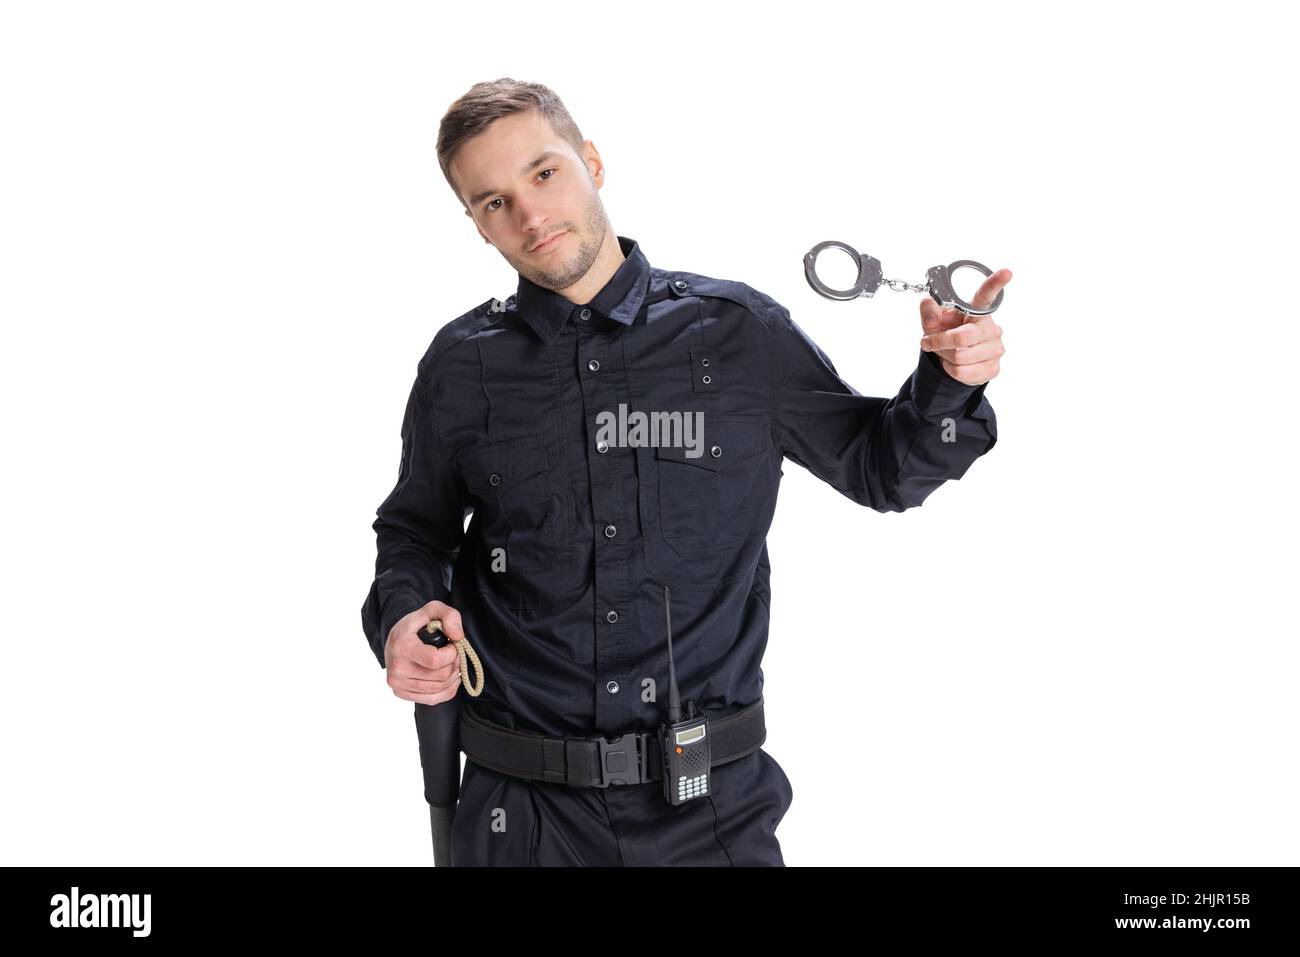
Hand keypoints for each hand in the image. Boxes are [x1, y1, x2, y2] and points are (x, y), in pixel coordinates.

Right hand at [384, 599, 466, 704]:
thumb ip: (448, 616)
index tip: (452, 645)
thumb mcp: (432, 610)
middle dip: (455, 664)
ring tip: (452, 664)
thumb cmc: (416, 626)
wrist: (395, 640)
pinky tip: (449, 678)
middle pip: (440, 676)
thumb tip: (458, 637)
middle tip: (454, 654)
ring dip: (453, 677)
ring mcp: (398, 684)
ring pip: (439, 688)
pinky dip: (448, 690)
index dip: (452, 654)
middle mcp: (397, 669)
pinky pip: (433, 699)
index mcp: (402, 647)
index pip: (435, 660)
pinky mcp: (402, 694)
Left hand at [918, 269, 1010, 385]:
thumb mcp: (932, 319)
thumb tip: (931, 313)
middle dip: (939, 342)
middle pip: (962, 338)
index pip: (987, 294)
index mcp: (978, 310)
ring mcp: (996, 348)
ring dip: (944, 356)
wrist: (951, 360)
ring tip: (946, 352)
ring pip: (960, 357)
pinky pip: (962, 372)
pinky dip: (950, 370)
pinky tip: (954, 364)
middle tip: (927, 342)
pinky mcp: (993, 368)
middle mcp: (991, 327)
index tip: (1006, 272)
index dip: (996, 283)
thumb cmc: (945, 332)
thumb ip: (928, 310)